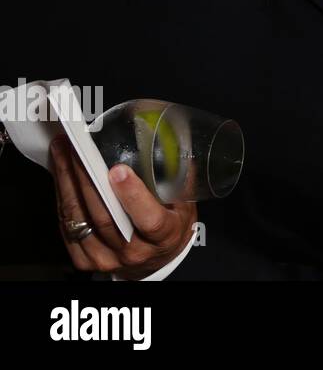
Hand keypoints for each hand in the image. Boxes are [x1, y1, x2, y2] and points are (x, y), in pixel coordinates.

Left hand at [49, 134, 198, 279]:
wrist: (156, 260)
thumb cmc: (171, 224)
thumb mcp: (183, 203)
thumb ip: (174, 178)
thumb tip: (163, 140)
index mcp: (164, 236)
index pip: (149, 219)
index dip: (132, 195)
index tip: (118, 169)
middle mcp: (134, 251)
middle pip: (105, 216)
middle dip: (87, 178)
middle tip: (78, 148)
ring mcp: (106, 257)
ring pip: (80, 218)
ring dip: (67, 181)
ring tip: (63, 153)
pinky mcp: (85, 259)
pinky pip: (67, 225)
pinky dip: (62, 197)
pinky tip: (62, 175)